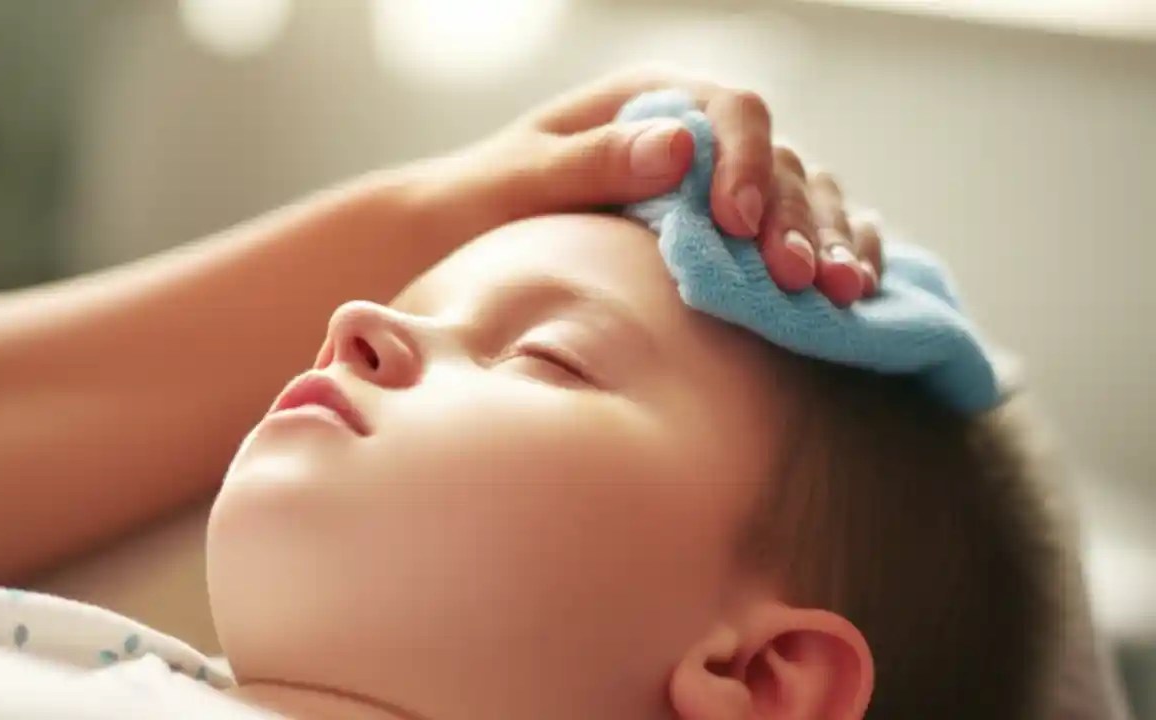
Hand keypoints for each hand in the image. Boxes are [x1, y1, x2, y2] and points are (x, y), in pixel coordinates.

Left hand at [407, 66, 882, 305]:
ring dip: (829, 240)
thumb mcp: (521, 180)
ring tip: (842, 293)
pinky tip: (854, 295)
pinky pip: (802, 232)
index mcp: (653, 104)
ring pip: (803, 196)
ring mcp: (722, 187)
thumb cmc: (484, 204)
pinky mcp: (735, 237)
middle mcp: (699, 139)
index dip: (747, 162)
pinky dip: (835, 255)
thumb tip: (681, 146)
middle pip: (778, 160)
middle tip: (802, 278)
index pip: (730, 110)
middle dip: (796, 217)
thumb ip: (592, 162)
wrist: (466, 244)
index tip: (738, 223)